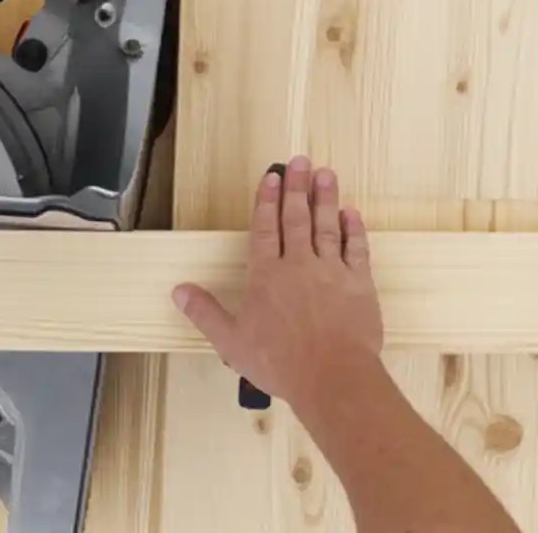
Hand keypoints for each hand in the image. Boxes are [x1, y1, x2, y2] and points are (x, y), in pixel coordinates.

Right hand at [172, 156, 382, 407]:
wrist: (332, 376)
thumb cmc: (280, 363)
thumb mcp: (231, 342)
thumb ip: (205, 312)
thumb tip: (179, 291)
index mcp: (266, 275)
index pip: (265, 228)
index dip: (267, 200)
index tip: (272, 176)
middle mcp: (298, 265)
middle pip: (296, 218)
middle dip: (297, 187)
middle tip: (300, 161)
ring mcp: (331, 272)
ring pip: (326, 226)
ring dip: (326, 198)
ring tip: (326, 173)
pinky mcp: (359, 284)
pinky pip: (356, 248)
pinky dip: (353, 229)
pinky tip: (351, 213)